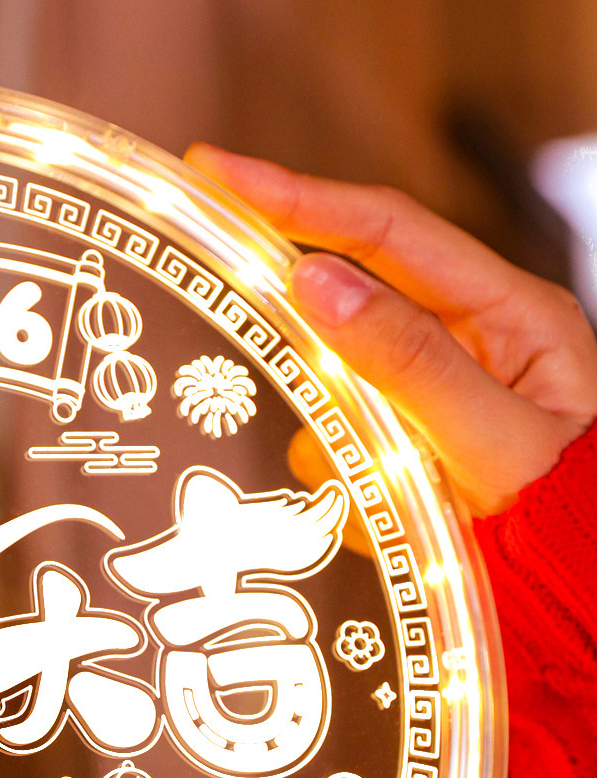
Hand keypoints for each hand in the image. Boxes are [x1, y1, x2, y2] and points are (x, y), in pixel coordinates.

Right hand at [186, 144, 596, 516]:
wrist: (580, 602)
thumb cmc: (573, 523)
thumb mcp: (494, 439)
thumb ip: (407, 363)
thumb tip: (312, 283)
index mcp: (511, 314)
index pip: (386, 230)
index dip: (297, 197)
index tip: (217, 175)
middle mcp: (472, 343)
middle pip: (352, 300)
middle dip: (299, 326)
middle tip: (223, 309)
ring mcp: (437, 400)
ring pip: (336, 387)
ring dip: (335, 432)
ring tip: (387, 488)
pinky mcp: (411, 453)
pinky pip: (343, 446)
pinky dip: (345, 481)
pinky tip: (385, 517)